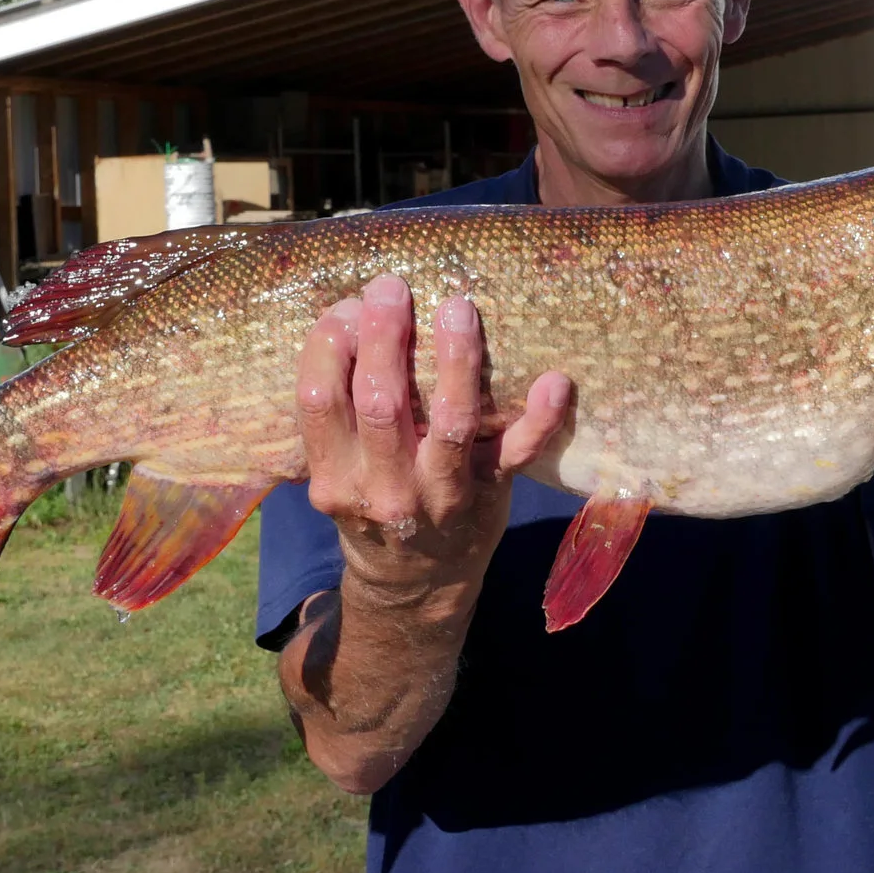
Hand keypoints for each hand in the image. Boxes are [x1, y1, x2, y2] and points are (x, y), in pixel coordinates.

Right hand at [296, 274, 571, 606]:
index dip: (329, 346)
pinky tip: (554, 382)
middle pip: (380, 402)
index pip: (318, 401)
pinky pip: (518, 454)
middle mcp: (384, 488)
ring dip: (456, 361)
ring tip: (459, 310)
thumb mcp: (341, 469)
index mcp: (335, 475)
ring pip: (449, 422)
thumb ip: (342, 411)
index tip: (346, 307)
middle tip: (392, 288)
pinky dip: (539, 418)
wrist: (416, 584)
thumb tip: (350, 314)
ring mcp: (441, 493)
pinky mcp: (490, 493)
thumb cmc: (375, 502)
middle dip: (385, 337)